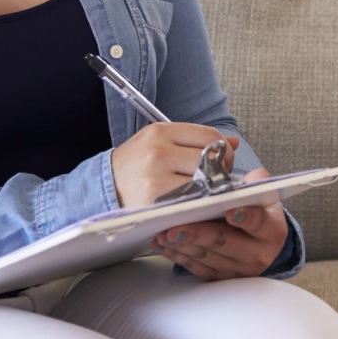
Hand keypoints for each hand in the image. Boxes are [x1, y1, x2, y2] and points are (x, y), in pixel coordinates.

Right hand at [109, 122, 239, 206]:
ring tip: (201, 192)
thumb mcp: (160, 142)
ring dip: (209, 191)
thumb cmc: (135, 166)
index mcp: (160, 132)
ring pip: (204, 184)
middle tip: (213, 180)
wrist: (104, 189)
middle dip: (219, 172)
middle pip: (210, 161)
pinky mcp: (155, 204)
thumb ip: (195, 140)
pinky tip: (192, 205)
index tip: (222, 160)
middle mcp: (157, 153)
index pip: (209, 137)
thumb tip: (233, 142)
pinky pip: (191, 204)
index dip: (223, 151)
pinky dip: (197, 206)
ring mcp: (155, 179)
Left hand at [150, 169, 290, 280]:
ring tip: (163, 234)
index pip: (259, 222)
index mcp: (271, 231)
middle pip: (224, 242)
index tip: (231, 211)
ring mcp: (236, 270)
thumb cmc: (258, 216)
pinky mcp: (219, 277)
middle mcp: (257, 254)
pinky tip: (163, 245)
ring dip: (182, 245)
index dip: (246, 217)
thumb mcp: (264, 200)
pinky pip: (195, 267)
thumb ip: (257, 186)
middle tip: (175, 227)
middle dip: (197, 234)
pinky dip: (177, 255)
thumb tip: (255, 176)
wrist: (262, 247)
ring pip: (205, 257)